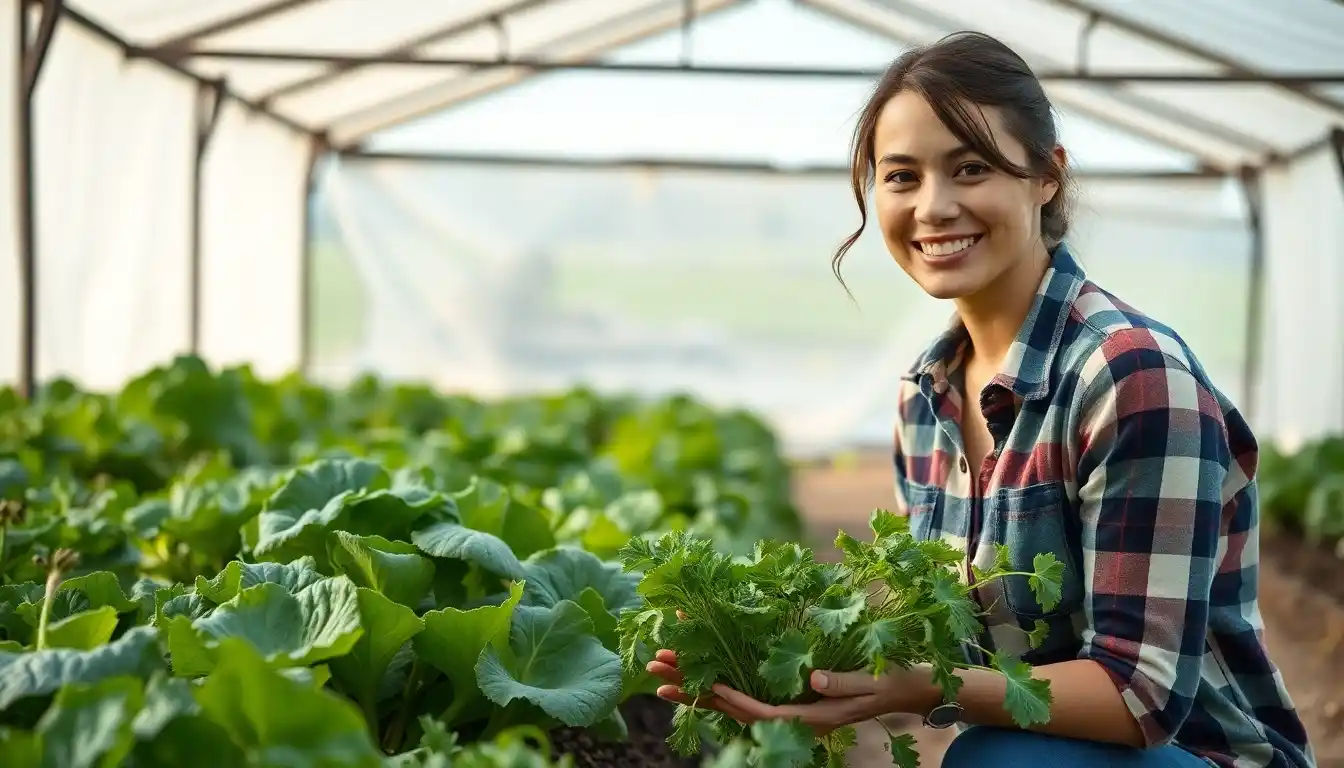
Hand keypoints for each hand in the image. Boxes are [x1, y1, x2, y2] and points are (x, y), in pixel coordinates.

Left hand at [646, 649, 937, 736]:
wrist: (906, 689)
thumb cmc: (890, 681)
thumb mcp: (870, 681)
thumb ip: (841, 681)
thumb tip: (812, 677)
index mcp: (808, 717)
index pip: (761, 714)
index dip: (731, 699)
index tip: (703, 684)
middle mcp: (791, 716)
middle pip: (733, 708)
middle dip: (693, 690)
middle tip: (655, 672)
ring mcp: (787, 708)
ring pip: (732, 702)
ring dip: (695, 686)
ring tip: (659, 672)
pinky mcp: (787, 697)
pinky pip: (745, 693)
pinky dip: (718, 681)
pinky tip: (694, 673)